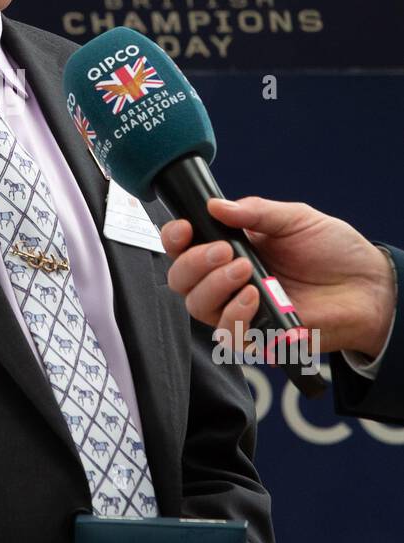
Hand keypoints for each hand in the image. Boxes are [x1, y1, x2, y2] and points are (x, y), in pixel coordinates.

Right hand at [161, 197, 395, 359]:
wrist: (368, 285)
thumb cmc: (334, 252)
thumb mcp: (295, 218)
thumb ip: (255, 211)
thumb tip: (216, 205)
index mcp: (230, 249)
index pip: (184, 248)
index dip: (174, 239)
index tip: (185, 228)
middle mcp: (228, 281)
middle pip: (180, 280)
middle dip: (192, 263)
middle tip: (222, 251)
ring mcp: (241, 309)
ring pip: (197, 307)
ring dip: (213, 287)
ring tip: (245, 271)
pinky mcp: (259, 336)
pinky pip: (229, 334)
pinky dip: (234, 314)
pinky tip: (254, 296)